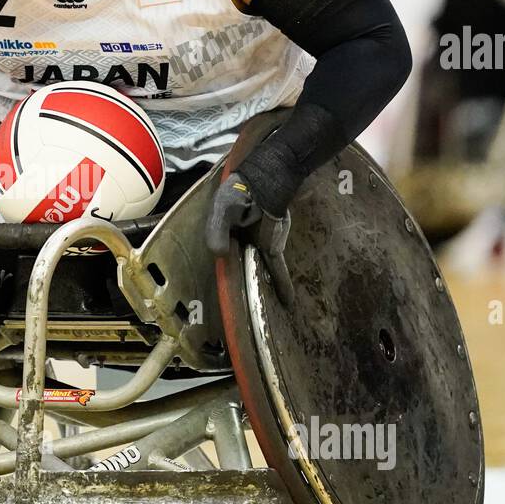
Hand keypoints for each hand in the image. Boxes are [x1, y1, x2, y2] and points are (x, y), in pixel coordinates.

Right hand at [207, 171, 294, 306]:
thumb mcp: (222, 210)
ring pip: (259, 276)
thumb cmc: (239, 192)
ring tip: (268, 318)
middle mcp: (238, 248)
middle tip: (248, 322)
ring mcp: (257, 249)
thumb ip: (216, 231)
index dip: (222, 284)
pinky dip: (282, 285)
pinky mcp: (273, 248)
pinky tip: (288, 301)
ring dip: (263, 294)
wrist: (265, 181)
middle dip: (243, 296)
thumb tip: (219, 254)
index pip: (221, 267)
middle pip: (240, 276)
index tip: (224, 305)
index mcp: (222, 239)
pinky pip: (277, 270)